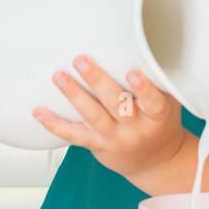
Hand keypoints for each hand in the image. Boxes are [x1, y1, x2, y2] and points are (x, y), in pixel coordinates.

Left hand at [32, 53, 188, 186]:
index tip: (132, 72)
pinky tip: (39, 111)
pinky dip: (55, 124)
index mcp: (157, 117)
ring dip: (74, 95)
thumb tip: (143, 46)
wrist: (156, 162)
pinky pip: (74, 135)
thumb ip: (158, 81)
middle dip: (97, 81)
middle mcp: (136, 129)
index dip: (143, 88)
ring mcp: (115, 138)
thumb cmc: (161, 124)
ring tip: (59, 76)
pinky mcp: (97, 145)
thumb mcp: (169, 103)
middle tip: (81, 60)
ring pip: (93, 116)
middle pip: (116, 104)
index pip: (153, 102)